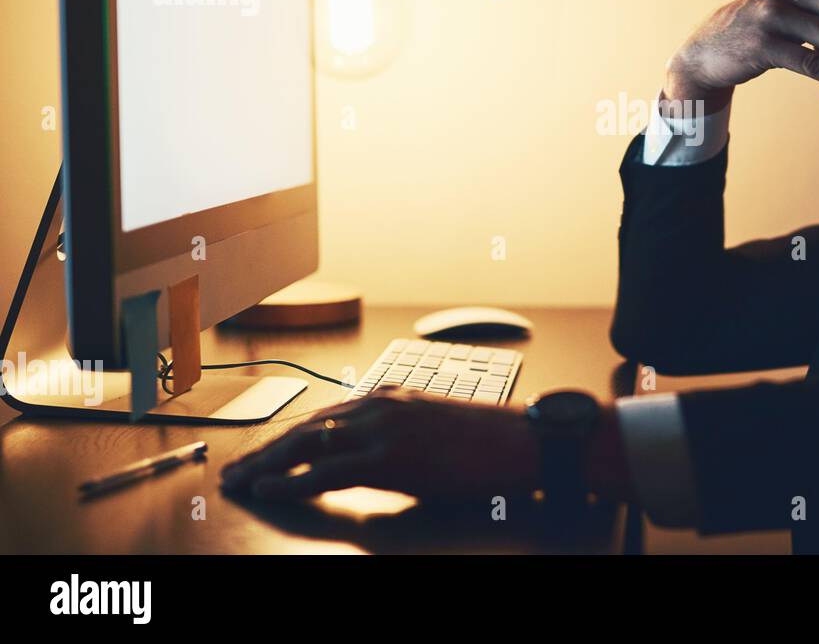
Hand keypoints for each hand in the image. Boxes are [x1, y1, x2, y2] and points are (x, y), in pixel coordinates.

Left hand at [220, 390, 540, 501]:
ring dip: (266, 464)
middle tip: (233, 471)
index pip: (322, 417)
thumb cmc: (484, 440)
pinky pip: (327, 470)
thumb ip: (395, 434)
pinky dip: (292, 479)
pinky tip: (269, 488)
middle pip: (305, 427)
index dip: (284, 437)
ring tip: (238, 481)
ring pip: (307, 445)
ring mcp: (383, 429)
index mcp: (388, 396)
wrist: (520, 441)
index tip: (259, 453)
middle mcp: (379, 405)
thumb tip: (365, 459)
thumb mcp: (431, 426)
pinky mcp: (390, 457)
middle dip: (264, 450)